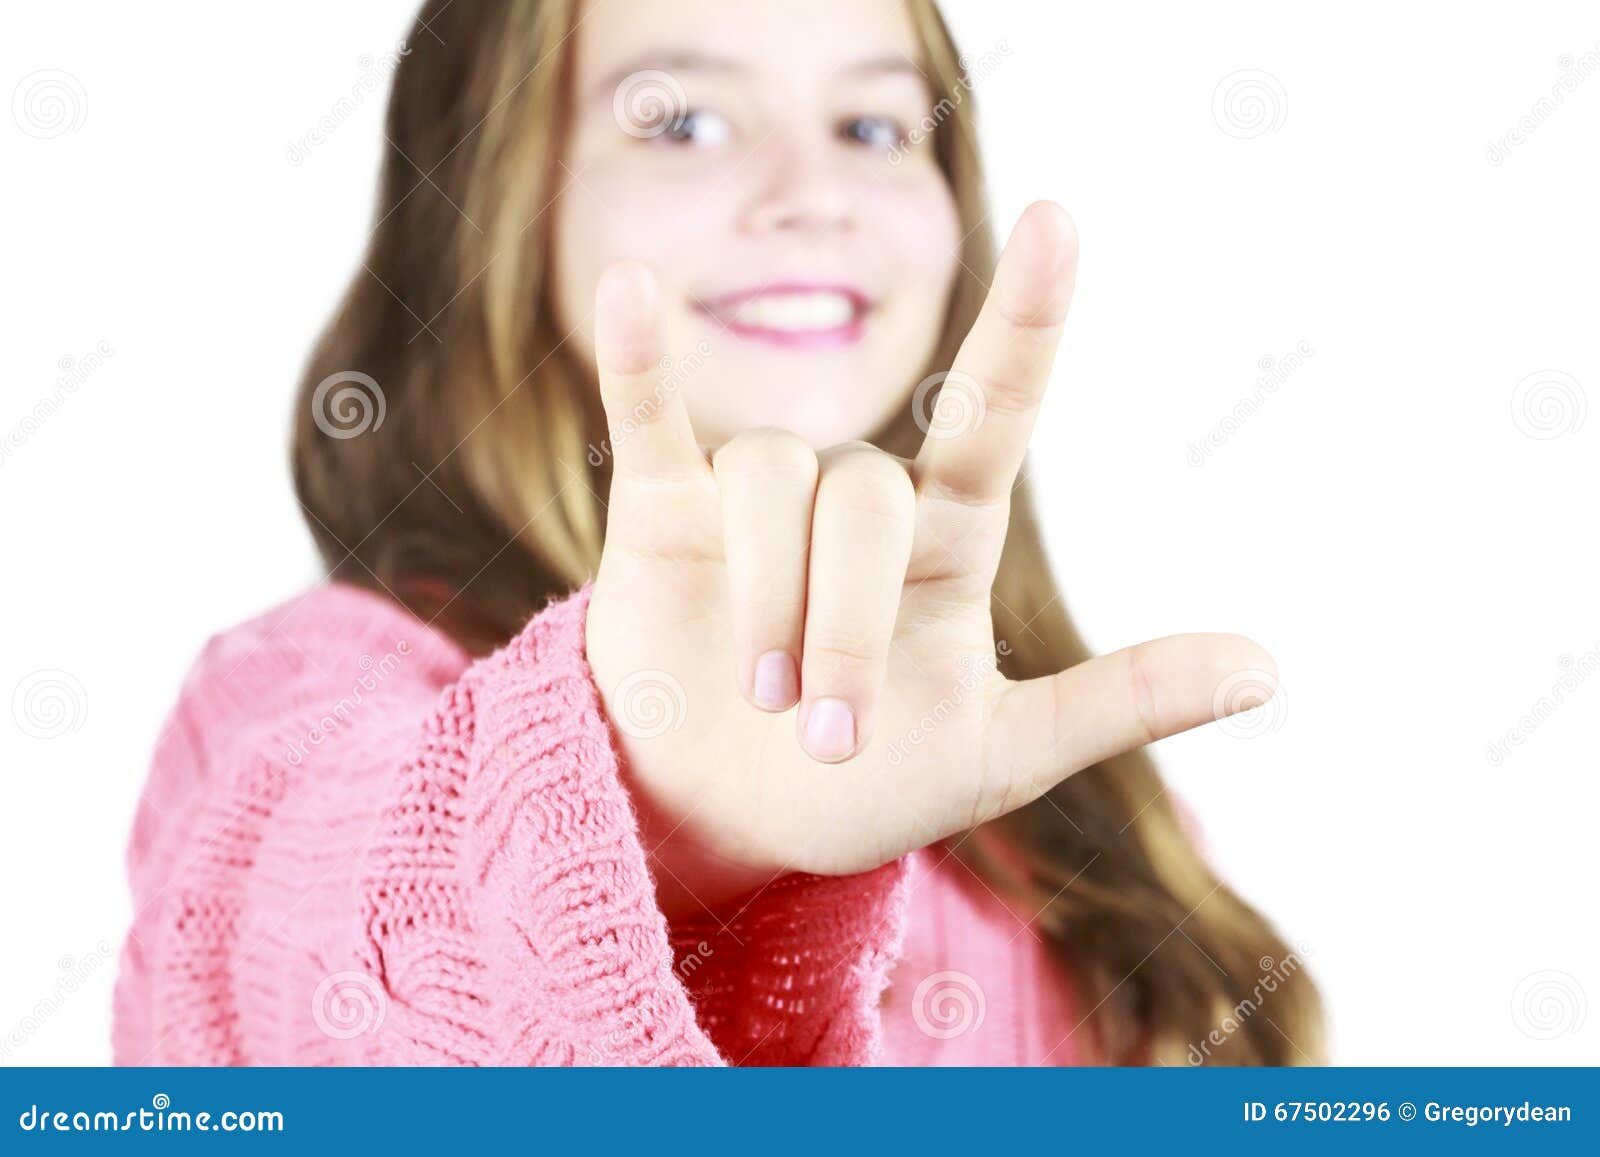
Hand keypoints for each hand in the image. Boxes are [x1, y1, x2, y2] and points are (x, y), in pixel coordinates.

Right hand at [585, 201, 1274, 915]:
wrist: (737, 818)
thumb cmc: (868, 780)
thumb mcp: (1000, 755)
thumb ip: (1118, 702)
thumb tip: (1268, 670)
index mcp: (946, 542)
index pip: (991, 412)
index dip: (1026, 322)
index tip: (1060, 220)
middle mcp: (856, 503)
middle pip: (864, 497)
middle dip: (848, 624)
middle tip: (828, 733)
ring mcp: (759, 502)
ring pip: (771, 480)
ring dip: (769, 598)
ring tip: (763, 698)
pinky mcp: (667, 510)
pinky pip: (653, 415)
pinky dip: (637, 357)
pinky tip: (630, 287)